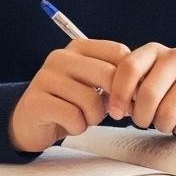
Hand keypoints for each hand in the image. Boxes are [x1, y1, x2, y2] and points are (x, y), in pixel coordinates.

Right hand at [8, 38, 128, 152]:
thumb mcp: (93, 86)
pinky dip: (77, 127)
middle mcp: (60, 57)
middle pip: (108, 74)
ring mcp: (46, 77)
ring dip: (93, 117)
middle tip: (114, 113)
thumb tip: (144, 86)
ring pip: (91, 100)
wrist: (31, 122)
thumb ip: (114, 79)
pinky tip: (68, 124)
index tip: (133, 97)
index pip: (118, 52)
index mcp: (77, 48)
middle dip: (117, 100)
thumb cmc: (69, 103)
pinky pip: (74, 116)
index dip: (133, 78)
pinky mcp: (37, 100)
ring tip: (83, 118)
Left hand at [106, 43, 175, 137]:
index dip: (118, 94)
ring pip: (168, 111)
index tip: (115, 113)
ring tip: (163, 124)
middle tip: (143, 123)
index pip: (128, 68)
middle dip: (141, 117)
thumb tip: (115, 107)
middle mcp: (175, 56)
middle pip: (148, 93)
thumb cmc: (168, 88)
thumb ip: (129, 87)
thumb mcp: (146, 80)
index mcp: (153, 51)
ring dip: (162, 126)